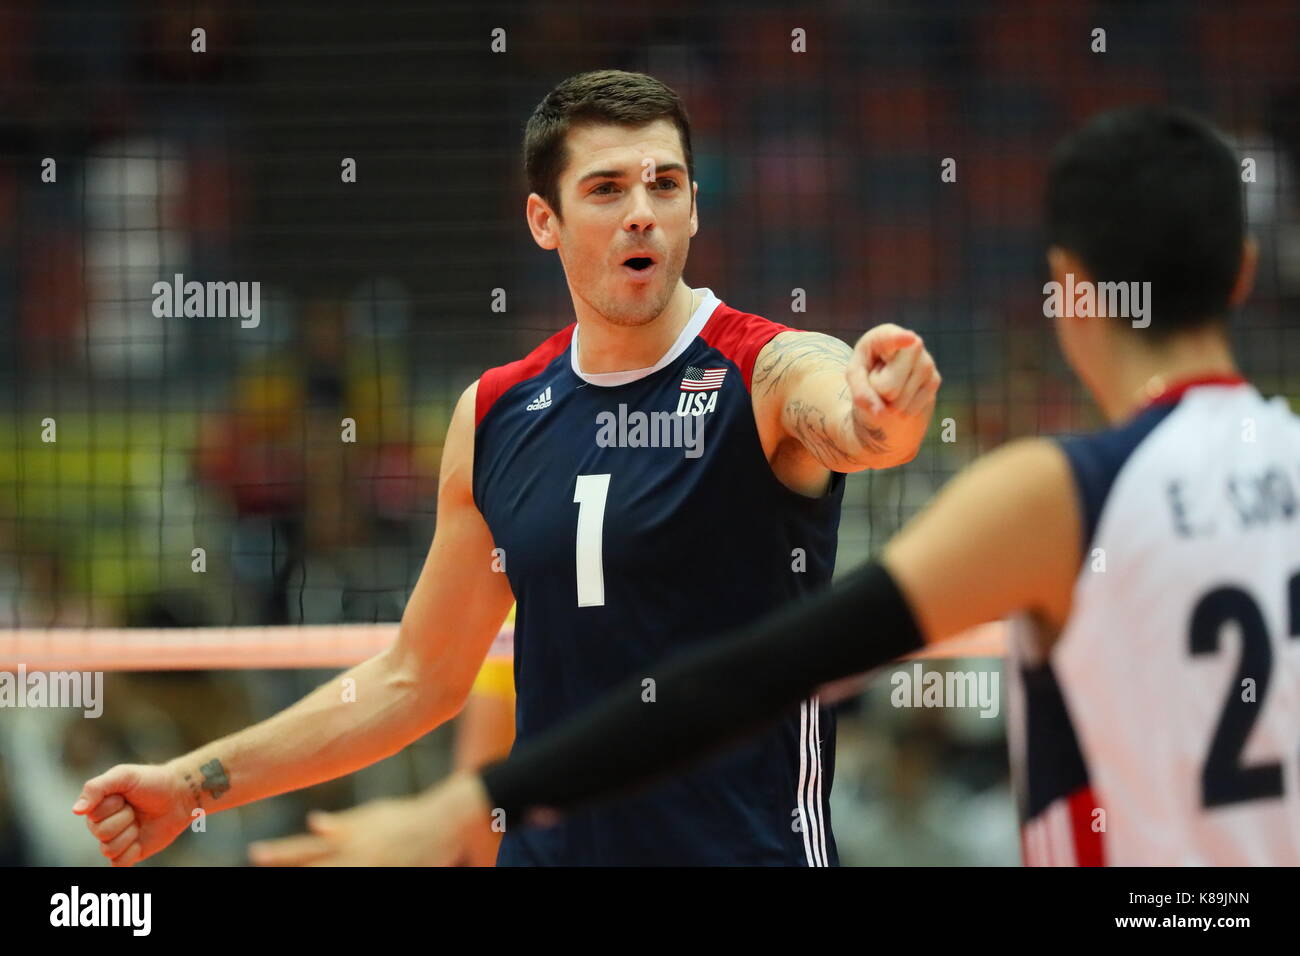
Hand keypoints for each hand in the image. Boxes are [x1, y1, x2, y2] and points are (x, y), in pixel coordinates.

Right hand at [72, 763, 192, 866]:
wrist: (181, 795)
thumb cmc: (152, 781)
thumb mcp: (124, 775)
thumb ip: (96, 788)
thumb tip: (76, 810)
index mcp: (96, 806)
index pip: (93, 815)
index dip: (114, 806)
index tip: (126, 796)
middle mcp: (101, 824)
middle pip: (101, 833)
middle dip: (125, 819)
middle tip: (136, 808)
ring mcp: (115, 839)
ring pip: (109, 849)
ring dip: (130, 834)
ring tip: (140, 822)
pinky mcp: (129, 853)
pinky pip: (118, 864)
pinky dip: (131, 853)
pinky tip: (140, 839)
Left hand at [247, 772, 493, 866]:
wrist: (443, 822)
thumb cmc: (407, 816)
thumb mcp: (372, 815)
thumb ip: (343, 824)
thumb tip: (314, 822)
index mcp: (348, 835)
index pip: (306, 847)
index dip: (280, 852)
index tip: (256, 853)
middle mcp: (354, 854)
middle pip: (312, 866)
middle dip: (285, 863)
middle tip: (259, 857)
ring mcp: (369, 867)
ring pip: (331, 875)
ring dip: (310, 875)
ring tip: (281, 873)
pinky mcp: (386, 874)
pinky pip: (359, 880)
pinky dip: (344, 877)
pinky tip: (333, 876)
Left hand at [845, 324, 939, 459]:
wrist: (888, 375)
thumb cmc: (867, 369)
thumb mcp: (854, 376)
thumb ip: (860, 391)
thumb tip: (880, 412)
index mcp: (886, 335)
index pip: (893, 339)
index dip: (899, 339)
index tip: (910, 339)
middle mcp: (913, 344)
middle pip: (888, 388)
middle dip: (879, 392)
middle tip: (880, 379)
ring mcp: (927, 362)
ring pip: (899, 403)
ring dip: (890, 402)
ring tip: (891, 384)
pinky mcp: (936, 380)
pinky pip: (910, 410)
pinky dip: (901, 409)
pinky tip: (902, 392)